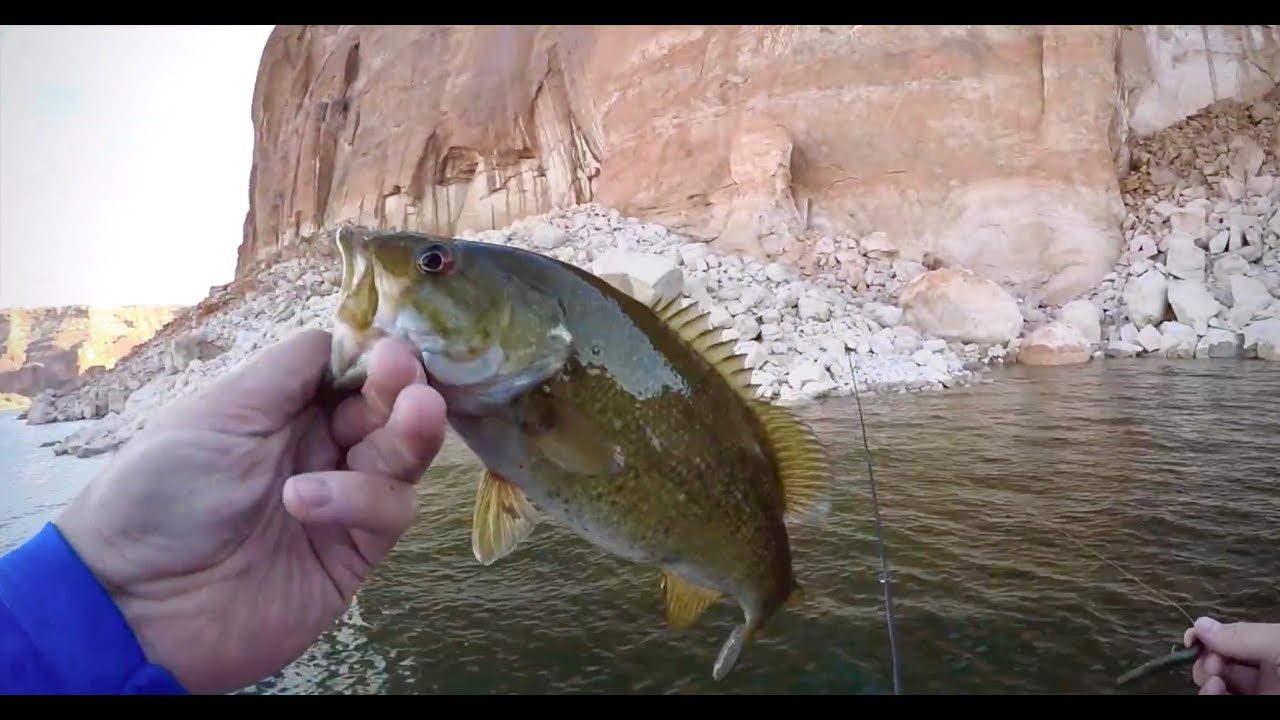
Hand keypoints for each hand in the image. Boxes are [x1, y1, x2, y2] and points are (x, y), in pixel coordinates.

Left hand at [55, 328, 446, 693]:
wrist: (135, 606)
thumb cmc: (162, 492)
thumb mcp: (217, 413)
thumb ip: (289, 370)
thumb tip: (352, 334)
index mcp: (284, 410)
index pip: (351, 371)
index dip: (375, 356)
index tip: (389, 348)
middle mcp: (319, 449)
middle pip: (386, 409)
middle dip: (403, 388)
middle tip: (407, 377)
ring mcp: (343, 502)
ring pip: (403, 458)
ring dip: (409, 433)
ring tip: (416, 411)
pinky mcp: (355, 554)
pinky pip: (389, 512)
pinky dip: (360, 499)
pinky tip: (307, 501)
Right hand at [1184, 616, 1279, 694]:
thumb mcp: (1275, 644)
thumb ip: (1241, 635)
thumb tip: (1198, 624)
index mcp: (1269, 645)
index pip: (1230, 637)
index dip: (1207, 635)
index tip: (1191, 639)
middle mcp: (1262, 667)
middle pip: (1219, 658)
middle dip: (1206, 659)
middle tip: (1212, 665)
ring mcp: (1256, 690)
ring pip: (1215, 679)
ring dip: (1204, 677)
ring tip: (1212, 680)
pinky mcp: (1248, 706)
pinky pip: (1219, 699)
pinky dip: (1209, 694)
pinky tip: (1212, 689)